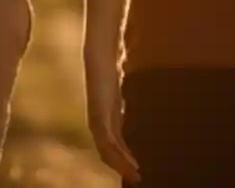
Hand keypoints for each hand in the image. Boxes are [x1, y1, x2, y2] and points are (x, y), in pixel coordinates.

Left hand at [85, 60, 140, 182]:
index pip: (112, 146)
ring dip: (121, 165)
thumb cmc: (108, 71)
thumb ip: (123, 100)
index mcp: (105, 120)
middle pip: (108, 153)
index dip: (123, 159)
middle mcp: (98, 124)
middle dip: (122, 167)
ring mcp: (97, 122)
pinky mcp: (98, 117)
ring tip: (136, 175)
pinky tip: (130, 161)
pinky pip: (107, 141)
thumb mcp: (118, 90)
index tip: (136, 169)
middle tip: (137, 178)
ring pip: (107, 151)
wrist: (97, 58)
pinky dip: (118, 154)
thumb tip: (136, 101)